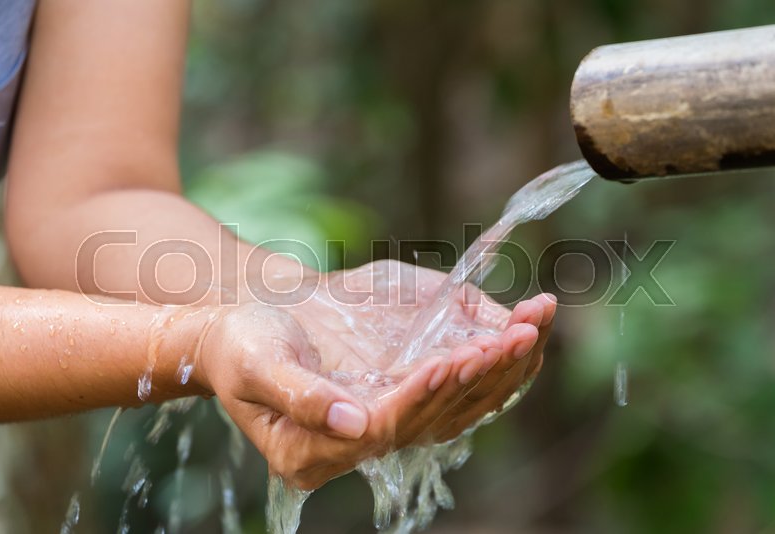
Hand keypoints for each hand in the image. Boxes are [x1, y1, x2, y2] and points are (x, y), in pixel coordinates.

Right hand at [196, 260, 553, 489]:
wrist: (253, 319)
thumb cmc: (241, 345)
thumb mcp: (256, 366)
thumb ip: (301, 397)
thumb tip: (355, 424)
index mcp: (316, 450)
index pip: (381, 428)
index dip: (416, 397)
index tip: (444, 360)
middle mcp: (364, 439)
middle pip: (434, 417)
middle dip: (475, 376)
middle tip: (511, 338)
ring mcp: (393, 413)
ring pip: (462, 402)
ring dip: (502, 364)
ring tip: (533, 323)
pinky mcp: (411, 387)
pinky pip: (466, 379)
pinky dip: (500, 351)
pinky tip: (530, 320)